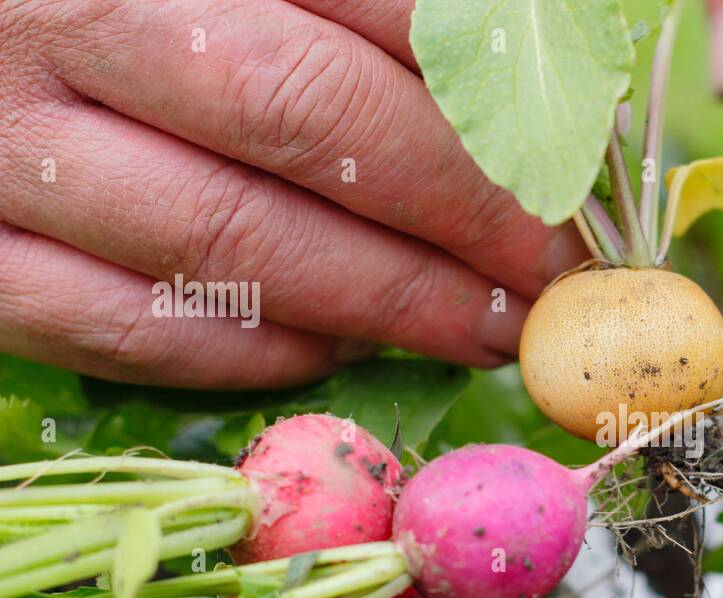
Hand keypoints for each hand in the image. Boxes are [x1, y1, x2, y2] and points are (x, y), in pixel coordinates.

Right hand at [0, 0, 585, 388]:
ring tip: (491, 328)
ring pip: (229, 242)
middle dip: (462, 212)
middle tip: (560, 272)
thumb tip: (528, 58)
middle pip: (309, 122)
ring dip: (388, 303)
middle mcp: (61, 18)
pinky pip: (128, 330)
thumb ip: (372, 7)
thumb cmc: (121, 3)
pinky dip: (258, 352)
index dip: (492, 102)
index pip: (375, 7)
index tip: (577, 170)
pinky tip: (347, 351)